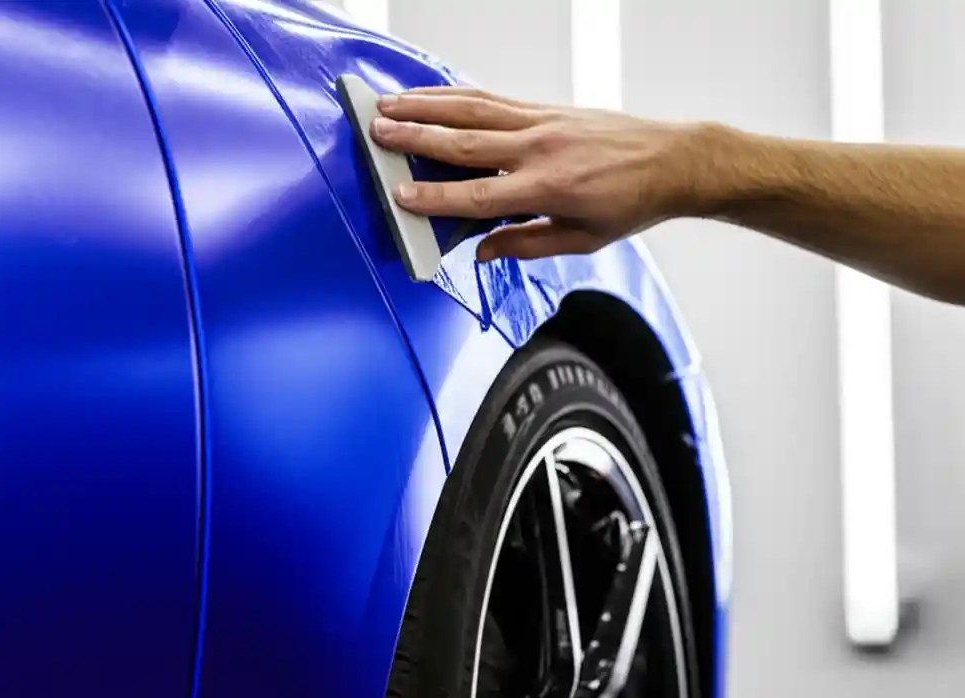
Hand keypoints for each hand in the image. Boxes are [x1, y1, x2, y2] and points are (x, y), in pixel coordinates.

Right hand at [368, 86, 716, 261]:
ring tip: (388, 104)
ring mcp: (541, 123)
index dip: (436, 197)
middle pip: (466, 143)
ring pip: (472, 110)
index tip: (401, 195)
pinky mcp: (544, 108)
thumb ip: (526, 244)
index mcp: (548, 190)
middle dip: (417, 137)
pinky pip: (492, 99)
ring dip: (426, 106)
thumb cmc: (628, 205)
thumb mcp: (581, 240)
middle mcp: (540, 150)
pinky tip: (428, 95)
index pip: (479, 196)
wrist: (671, 161)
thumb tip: (479, 251)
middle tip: (377, 133)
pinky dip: (455, 95)